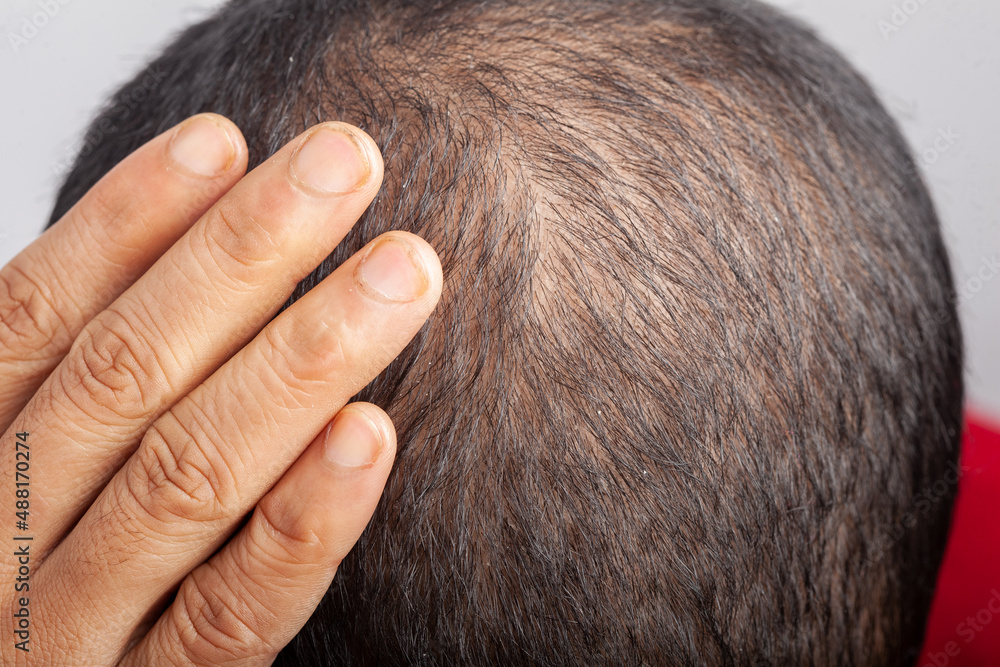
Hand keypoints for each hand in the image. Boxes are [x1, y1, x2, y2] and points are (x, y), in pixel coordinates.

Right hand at [0, 113, 441, 664]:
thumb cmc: (31, 580)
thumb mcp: (25, 475)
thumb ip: (74, 395)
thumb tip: (185, 254)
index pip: (29, 323)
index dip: (124, 225)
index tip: (224, 141)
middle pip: (121, 378)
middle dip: (240, 259)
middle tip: (348, 164)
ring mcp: (66, 637)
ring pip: (187, 477)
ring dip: (302, 360)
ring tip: (400, 271)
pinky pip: (231, 615)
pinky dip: (303, 521)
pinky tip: (368, 432)